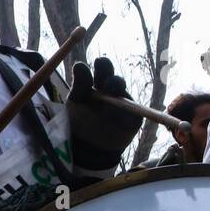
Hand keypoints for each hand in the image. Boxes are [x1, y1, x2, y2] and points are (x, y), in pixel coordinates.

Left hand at [67, 57, 142, 172]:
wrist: (89, 149)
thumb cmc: (80, 122)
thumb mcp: (76, 102)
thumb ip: (80, 85)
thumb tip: (80, 64)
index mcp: (98, 84)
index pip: (103, 68)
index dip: (102, 65)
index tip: (97, 62)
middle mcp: (112, 92)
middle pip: (114, 77)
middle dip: (109, 73)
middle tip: (102, 71)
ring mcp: (124, 104)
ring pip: (122, 93)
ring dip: (115, 89)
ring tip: (105, 93)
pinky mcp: (133, 118)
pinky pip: (131, 112)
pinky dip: (122, 113)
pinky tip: (110, 116)